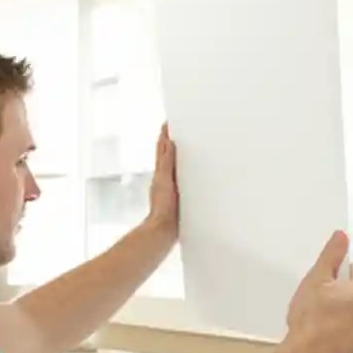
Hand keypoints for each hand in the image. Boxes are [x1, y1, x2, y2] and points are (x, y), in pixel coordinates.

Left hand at [145, 123, 178, 238]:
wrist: (163, 231)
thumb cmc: (162, 207)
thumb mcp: (165, 181)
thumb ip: (167, 162)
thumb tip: (168, 141)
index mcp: (161, 172)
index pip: (163, 148)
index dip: (165, 134)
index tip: (170, 121)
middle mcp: (164, 178)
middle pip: (168, 155)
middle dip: (173, 142)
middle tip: (180, 129)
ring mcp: (170, 187)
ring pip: (175, 167)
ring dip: (180, 156)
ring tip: (188, 146)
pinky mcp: (177, 197)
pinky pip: (182, 180)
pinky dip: (185, 172)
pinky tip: (192, 173)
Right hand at [284, 230, 352, 352]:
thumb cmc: (310, 318)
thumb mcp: (316, 279)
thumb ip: (332, 255)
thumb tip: (343, 235)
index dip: (337, 275)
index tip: (325, 287)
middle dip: (345, 292)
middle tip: (324, 303)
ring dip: (349, 308)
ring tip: (327, 317)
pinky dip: (350, 324)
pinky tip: (332, 329)